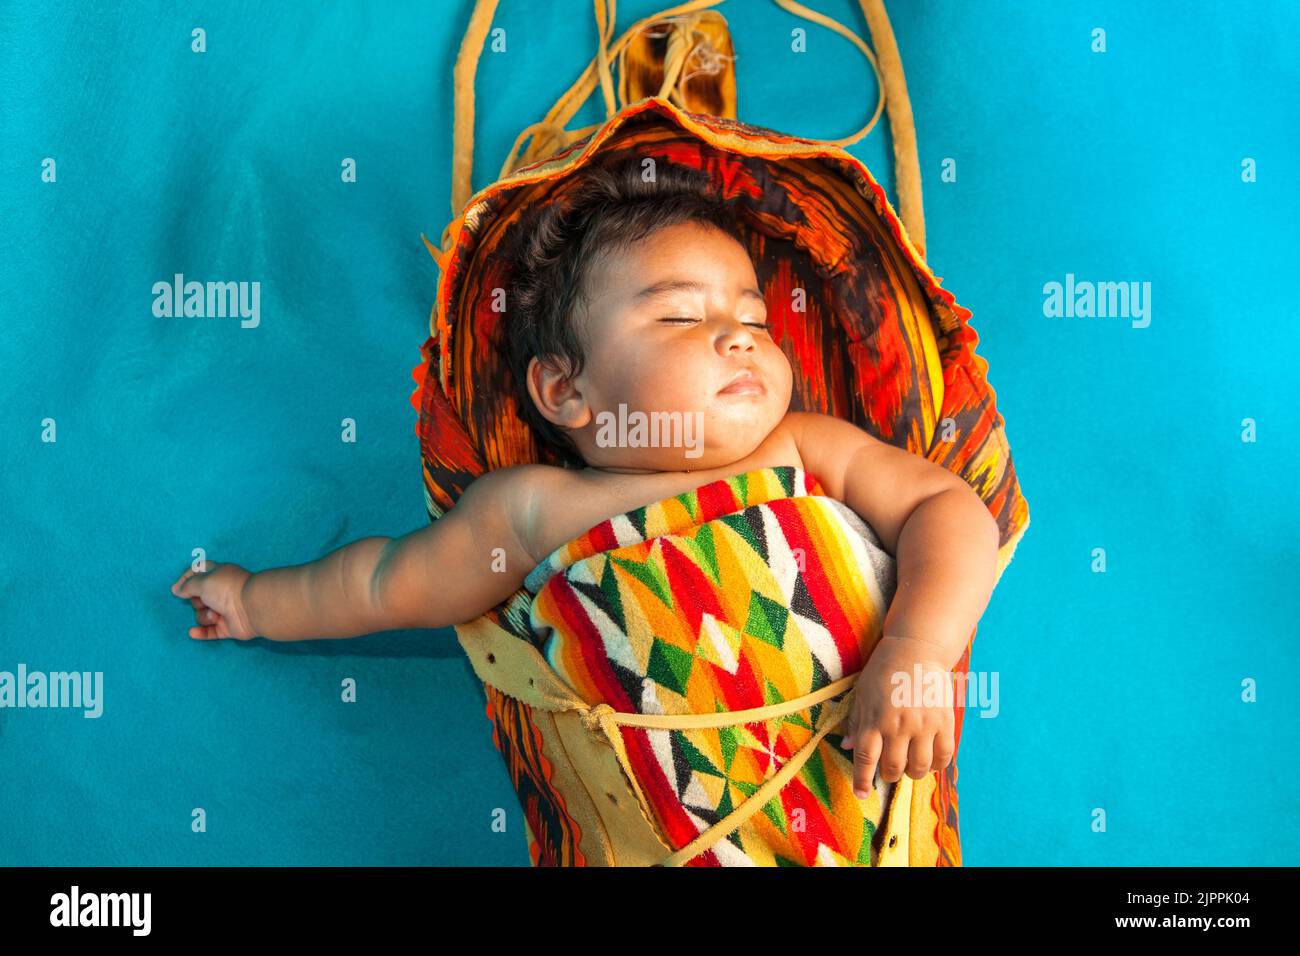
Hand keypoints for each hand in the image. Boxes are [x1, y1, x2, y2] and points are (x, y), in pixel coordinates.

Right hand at [171, 562, 256, 639]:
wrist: (251, 608)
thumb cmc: (227, 589)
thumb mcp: (203, 581)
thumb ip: (188, 585)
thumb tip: (178, 590)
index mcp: (218, 575)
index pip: (199, 571)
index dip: (186, 578)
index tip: (176, 589)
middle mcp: (221, 592)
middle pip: (197, 597)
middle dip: (197, 601)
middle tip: (205, 601)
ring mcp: (225, 610)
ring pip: (202, 615)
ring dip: (205, 616)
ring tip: (216, 615)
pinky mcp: (228, 627)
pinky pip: (210, 632)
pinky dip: (202, 632)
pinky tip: (193, 632)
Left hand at [838, 635, 955, 797]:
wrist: (917, 648)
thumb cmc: (884, 670)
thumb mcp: (862, 693)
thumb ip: (855, 721)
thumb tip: (846, 746)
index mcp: (874, 719)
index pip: (865, 759)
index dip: (862, 781)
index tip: (861, 794)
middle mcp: (898, 725)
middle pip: (893, 768)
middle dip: (888, 775)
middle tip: (889, 770)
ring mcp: (923, 725)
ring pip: (918, 768)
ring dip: (911, 774)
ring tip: (908, 766)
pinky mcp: (944, 722)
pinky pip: (943, 756)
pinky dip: (935, 766)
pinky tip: (928, 761)